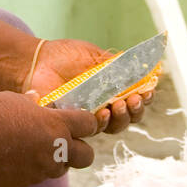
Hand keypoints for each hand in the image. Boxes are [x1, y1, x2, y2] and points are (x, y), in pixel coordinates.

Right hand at [0, 89, 99, 186]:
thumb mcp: (11, 100)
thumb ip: (30, 102)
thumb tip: (36, 99)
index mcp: (56, 124)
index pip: (90, 124)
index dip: (88, 122)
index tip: (79, 121)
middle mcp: (55, 149)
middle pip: (87, 156)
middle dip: (81, 149)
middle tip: (65, 142)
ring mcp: (42, 170)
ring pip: (62, 168)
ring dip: (55, 160)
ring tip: (35, 148)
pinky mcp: (28, 183)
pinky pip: (39, 176)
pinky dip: (33, 169)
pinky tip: (15, 158)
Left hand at [27, 38, 152, 134]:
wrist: (38, 61)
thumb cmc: (65, 56)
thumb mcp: (95, 56)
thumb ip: (118, 65)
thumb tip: (145, 67)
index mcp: (112, 88)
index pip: (135, 98)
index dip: (146, 98)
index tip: (149, 91)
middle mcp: (104, 104)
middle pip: (129, 117)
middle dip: (136, 110)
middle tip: (134, 100)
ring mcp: (90, 116)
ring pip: (114, 126)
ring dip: (122, 118)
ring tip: (120, 105)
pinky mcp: (75, 123)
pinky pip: (93, 129)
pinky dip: (101, 122)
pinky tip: (102, 112)